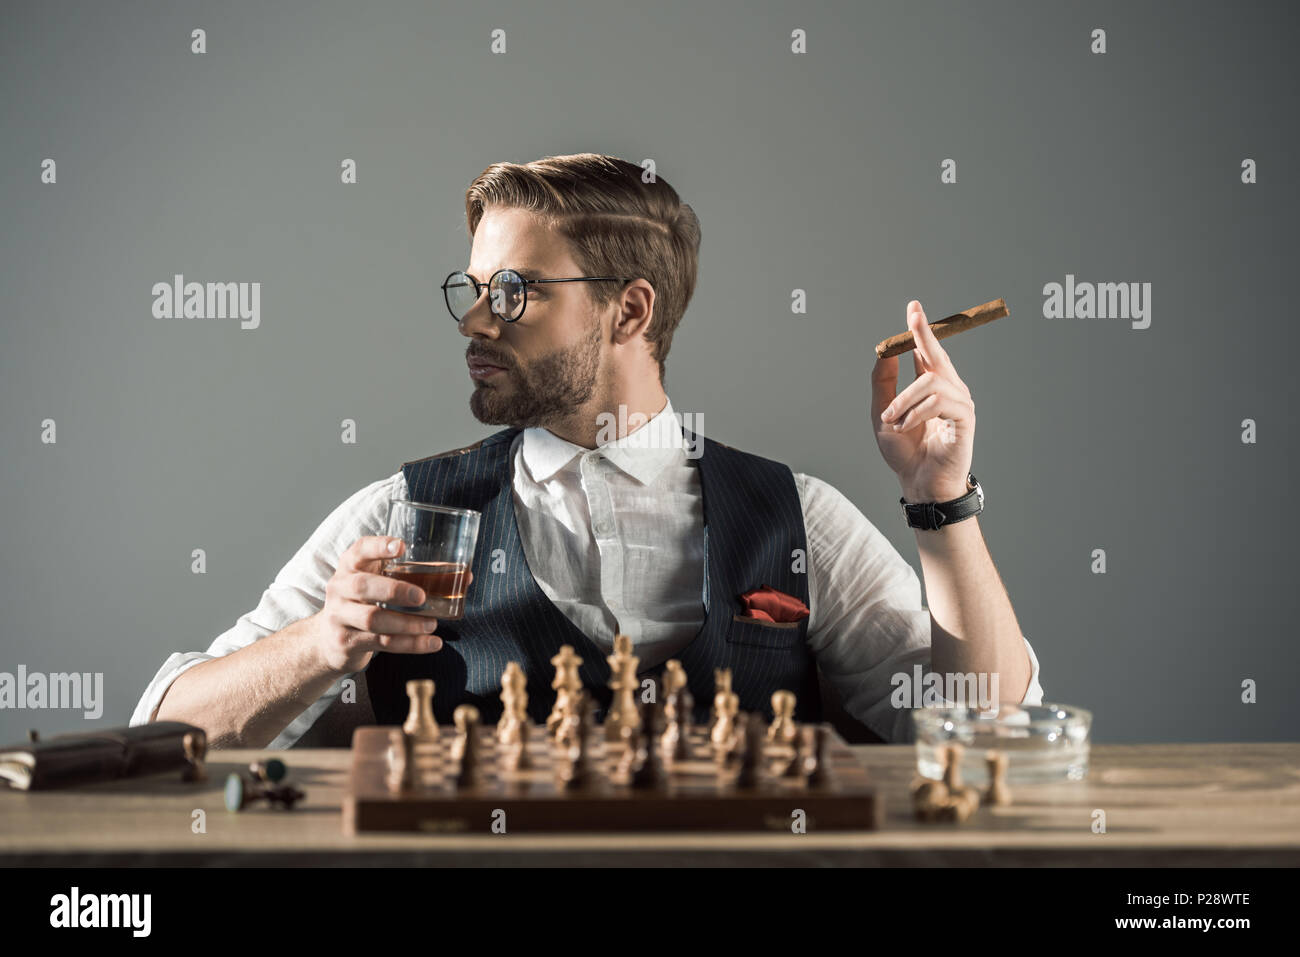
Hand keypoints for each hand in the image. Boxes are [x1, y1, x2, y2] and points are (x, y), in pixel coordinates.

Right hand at [314, 536, 456, 675]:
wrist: (327, 639)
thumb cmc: (364, 602)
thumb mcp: (378, 582)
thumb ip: (413, 575)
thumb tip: (467, 577)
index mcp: (350, 566)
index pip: (360, 550)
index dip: (379, 546)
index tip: (401, 546)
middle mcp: (340, 587)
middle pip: (362, 587)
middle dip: (394, 591)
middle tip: (421, 597)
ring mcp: (340, 616)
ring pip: (373, 619)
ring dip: (407, 623)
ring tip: (432, 624)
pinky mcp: (346, 642)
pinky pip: (381, 643)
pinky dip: (410, 644)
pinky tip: (431, 643)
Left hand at [870, 300, 975, 501]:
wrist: (919, 484)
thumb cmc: (905, 453)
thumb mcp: (882, 415)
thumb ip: (884, 384)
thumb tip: (885, 351)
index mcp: (930, 388)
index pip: (926, 352)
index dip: (921, 330)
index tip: (914, 308)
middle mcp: (948, 390)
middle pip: (937, 355)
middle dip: (924, 334)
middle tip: (913, 316)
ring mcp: (959, 403)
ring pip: (931, 381)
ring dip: (904, 400)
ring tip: (890, 420)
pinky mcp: (965, 418)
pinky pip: (939, 402)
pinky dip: (915, 413)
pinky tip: (903, 426)